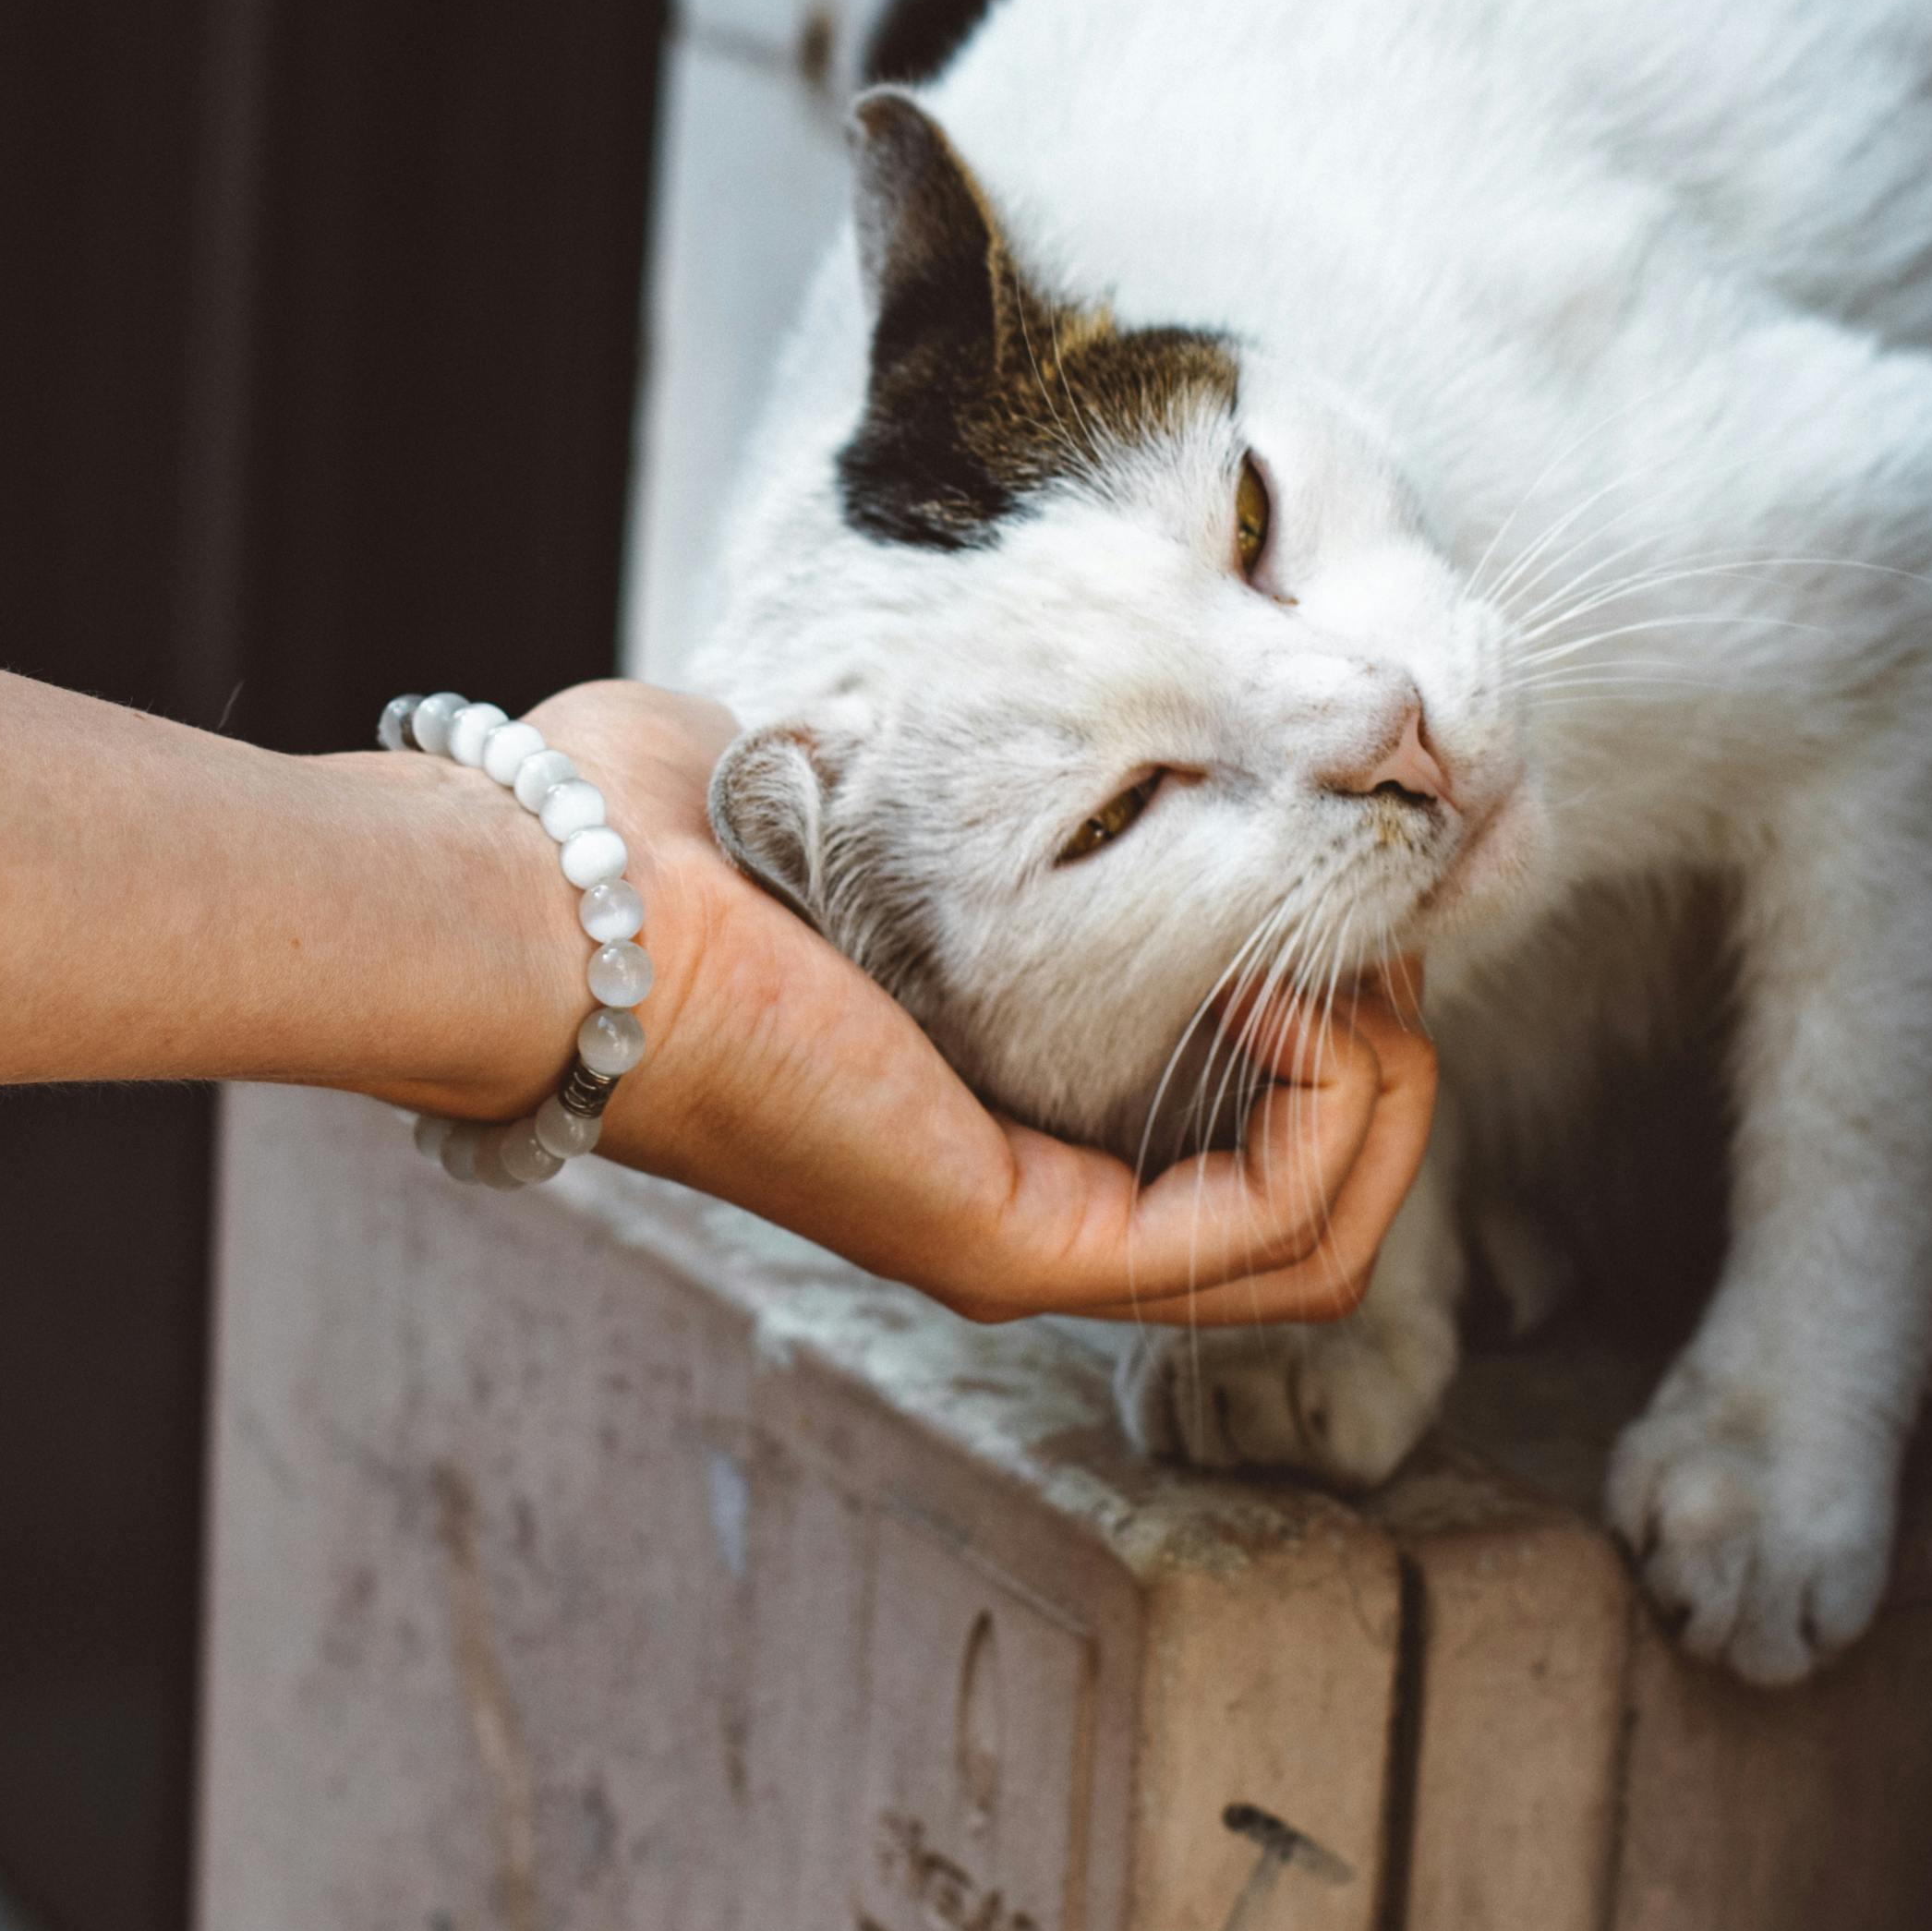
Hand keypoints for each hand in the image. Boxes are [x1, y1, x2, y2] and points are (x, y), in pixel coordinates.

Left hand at [502, 680, 1437, 1327]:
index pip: (1235, 1144)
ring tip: (1343, 969)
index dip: (1327, 1027)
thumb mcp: (868, 796)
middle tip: (1361, 938)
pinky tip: (1290, 996)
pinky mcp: (1012, 1248)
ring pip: (1311, 1249)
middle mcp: (1017, 1203)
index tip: (1317, 895)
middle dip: (1384, 1072)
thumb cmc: (644, 836)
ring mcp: (1020, 1243)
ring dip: (1377, 1099)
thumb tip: (1035, 681)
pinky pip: (1262, 1241)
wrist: (548, 898)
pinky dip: (1327, 1120)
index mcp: (987, 1112)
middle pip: (1303, 1218)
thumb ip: (959, 769)